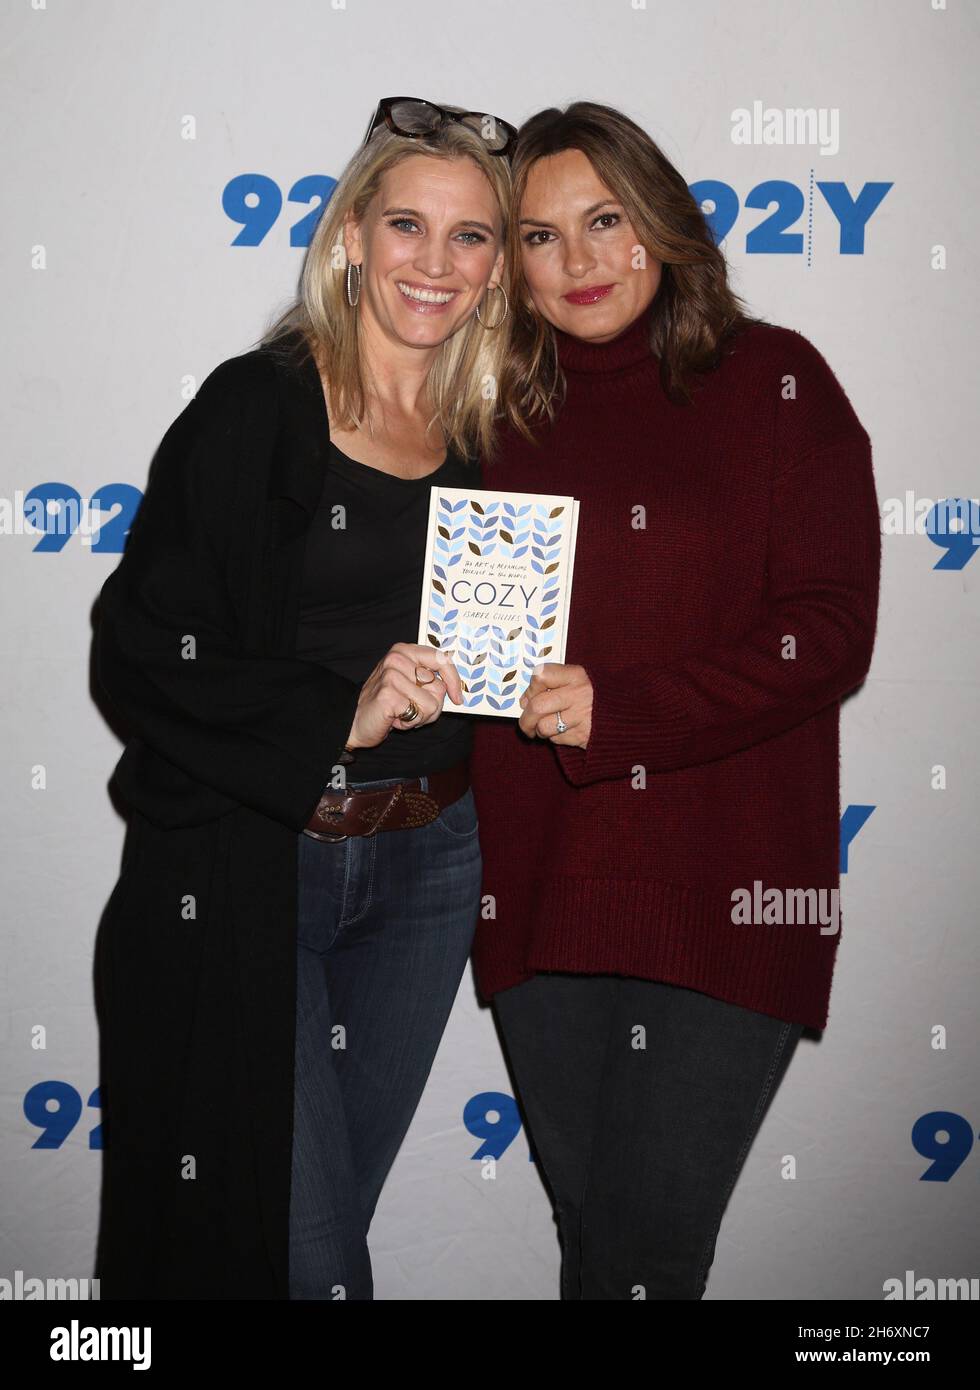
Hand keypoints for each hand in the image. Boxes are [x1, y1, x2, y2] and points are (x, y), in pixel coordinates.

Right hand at [347, 643, 463, 750]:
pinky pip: (419, 713)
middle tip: (411, 709)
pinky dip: (410, 722)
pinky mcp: (389, 693)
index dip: (454, 679)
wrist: (355, 721)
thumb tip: (456, 688)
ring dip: (420, 716)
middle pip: (439, 687)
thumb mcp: (410, 685)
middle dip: (431, 706)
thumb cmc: (387, 704)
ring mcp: (391, 675)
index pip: (440, 659)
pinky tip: (395, 718)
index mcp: (404, 651)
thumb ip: (429, 680)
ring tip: (401, 712)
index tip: (458, 697)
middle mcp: (397, 659)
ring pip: (431, 703)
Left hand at [518, 662, 592, 749]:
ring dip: (540, 731)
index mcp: (576, 675)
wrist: (629, 715)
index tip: (529, 697)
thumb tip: (525, 701)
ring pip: (544, 727)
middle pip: (537, 706)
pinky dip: (555, 739)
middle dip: (526, 719)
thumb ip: (555, 684)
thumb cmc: (597, 696)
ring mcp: (582, 716)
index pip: (541, 676)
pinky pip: (557, 740)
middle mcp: (579, 694)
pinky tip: (564, 732)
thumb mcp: (580, 680)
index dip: (530, 689)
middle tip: (526, 724)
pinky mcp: (584, 736)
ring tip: (545, 729)